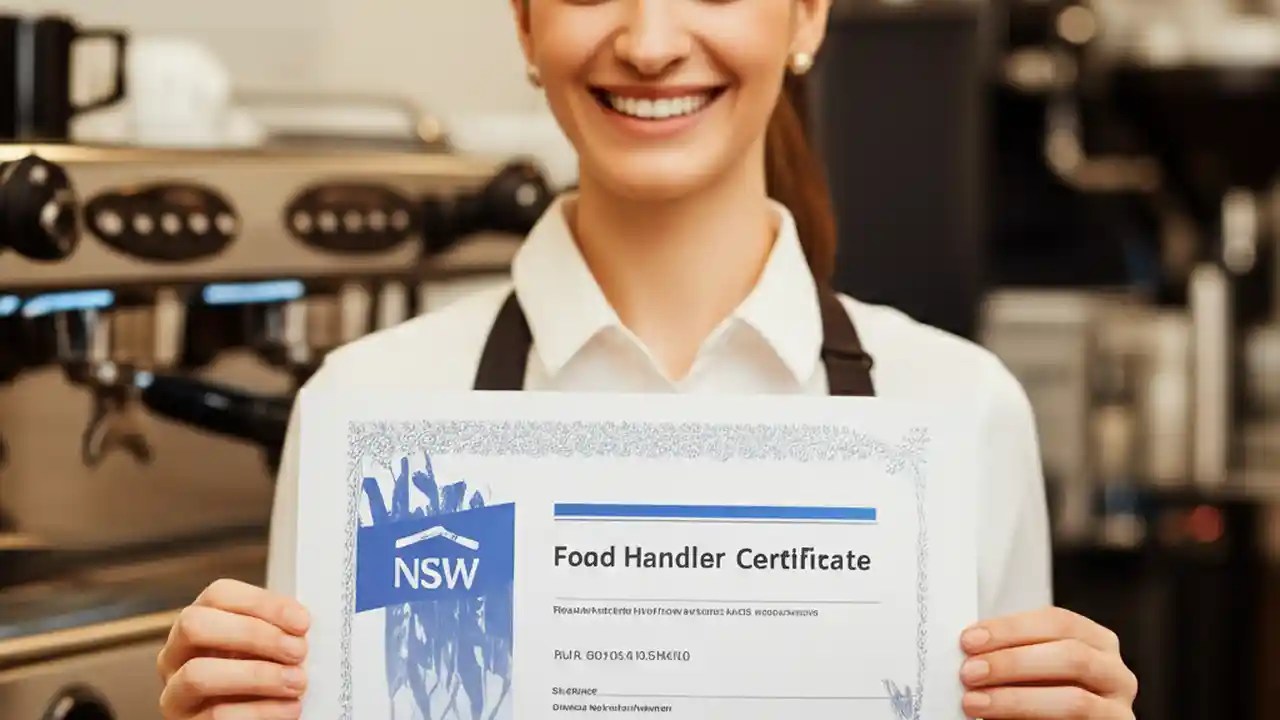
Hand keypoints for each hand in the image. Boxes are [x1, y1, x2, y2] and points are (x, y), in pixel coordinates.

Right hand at [157, 578, 310, 718]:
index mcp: (198, 622)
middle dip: (253, 634)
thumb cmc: (255, 680)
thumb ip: (274, 631)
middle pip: (196, 625)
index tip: (301, 622)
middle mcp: (176, 653)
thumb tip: (301, 625)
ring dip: (258, 676)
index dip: (263, 603)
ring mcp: (175, 691)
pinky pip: (217, 716)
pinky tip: (289, 708)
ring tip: (296, 682)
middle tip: (297, 651)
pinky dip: (261, 711)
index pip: (219, 594)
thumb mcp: (260, 648)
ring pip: (199, 674)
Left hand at [959, 607, 1136, 718]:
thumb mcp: (1028, 670)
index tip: (970, 640)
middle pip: (1071, 655)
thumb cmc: (1039, 696)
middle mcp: (1115, 672)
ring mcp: (1118, 709)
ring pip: (1075, 701)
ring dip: (1017, 700)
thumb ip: (1010, 655)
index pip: (1058, 621)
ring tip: (976, 702)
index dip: (1011, 628)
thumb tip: (968, 649)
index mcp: (1095, 641)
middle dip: (1013, 662)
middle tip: (970, 672)